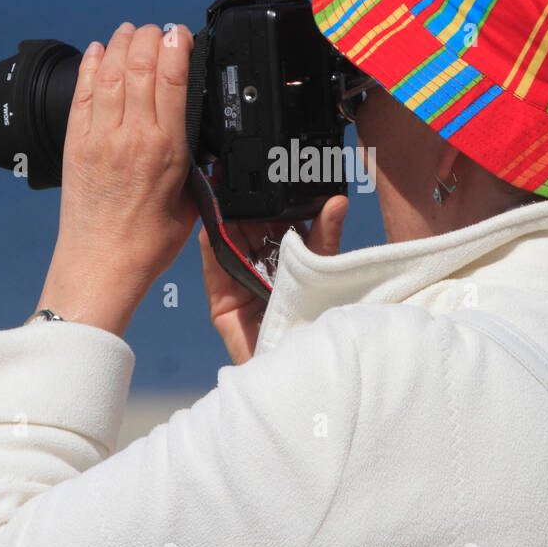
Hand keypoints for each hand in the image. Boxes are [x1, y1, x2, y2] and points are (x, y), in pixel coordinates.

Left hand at [36, 23, 198, 335]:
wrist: (100, 266)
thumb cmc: (148, 243)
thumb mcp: (190, 200)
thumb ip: (195, 163)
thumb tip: (199, 135)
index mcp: (166, 149)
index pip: (173, 78)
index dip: (178, 46)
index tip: (182, 33)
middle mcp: (131, 136)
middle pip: (139, 65)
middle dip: (150, 37)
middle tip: (158, 30)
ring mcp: (98, 137)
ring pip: (109, 71)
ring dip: (121, 44)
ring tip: (130, 31)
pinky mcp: (74, 145)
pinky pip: (82, 93)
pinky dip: (91, 66)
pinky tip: (98, 51)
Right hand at [199, 193, 347, 363]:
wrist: (306, 371)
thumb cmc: (320, 326)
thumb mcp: (325, 273)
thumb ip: (326, 238)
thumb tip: (338, 201)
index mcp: (288, 266)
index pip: (272, 228)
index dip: (267, 204)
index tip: (265, 176)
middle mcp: (261, 276)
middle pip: (247, 234)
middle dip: (242, 208)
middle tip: (238, 175)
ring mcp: (240, 290)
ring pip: (227, 247)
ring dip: (222, 220)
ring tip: (221, 191)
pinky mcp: (223, 307)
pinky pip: (214, 271)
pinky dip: (210, 246)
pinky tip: (210, 222)